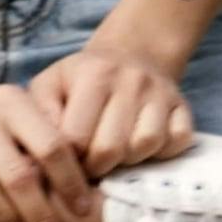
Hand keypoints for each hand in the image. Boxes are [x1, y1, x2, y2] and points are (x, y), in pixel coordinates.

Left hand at [29, 43, 196, 177]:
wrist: (131, 54)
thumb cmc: (81, 79)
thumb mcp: (50, 84)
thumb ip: (40, 114)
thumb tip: (38, 156)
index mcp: (94, 74)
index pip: (75, 138)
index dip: (67, 161)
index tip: (65, 163)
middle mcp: (131, 80)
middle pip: (111, 148)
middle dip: (96, 167)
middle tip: (89, 165)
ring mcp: (161, 93)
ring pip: (145, 146)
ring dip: (128, 160)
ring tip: (115, 155)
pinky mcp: (184, 107)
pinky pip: (177, 142)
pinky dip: (161, 153)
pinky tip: (143, 148)